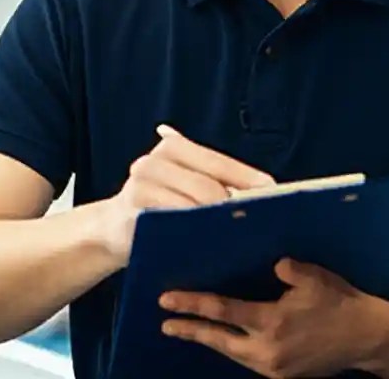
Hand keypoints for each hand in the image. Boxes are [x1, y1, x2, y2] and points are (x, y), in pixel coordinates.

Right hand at [102, 125, 273, 265]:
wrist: (113, 229)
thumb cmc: (161, 207)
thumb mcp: (185, 185)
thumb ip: (215, 181)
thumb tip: (266, 188)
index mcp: (173, 147)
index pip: (219, 162)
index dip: (248, 178)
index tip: (274, 194)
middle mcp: (155, 160)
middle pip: (209, 185)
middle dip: (235, 207)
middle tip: (258, 224)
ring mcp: (141, 183)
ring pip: (193, 204)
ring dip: (218, 222)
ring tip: (239, 235)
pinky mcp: (134, 209)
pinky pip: (174, 221)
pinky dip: (195, 232)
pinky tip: (210, 242)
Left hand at [159, 259, 388, 377]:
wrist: (369, 338)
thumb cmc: (340, 303)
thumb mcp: (314, 278)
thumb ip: (287, 270)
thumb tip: (271, 264)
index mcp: (271, 322)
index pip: (221, 312)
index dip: (191, 305)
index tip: (166, 301)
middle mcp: (267, 350)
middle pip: (218, 340)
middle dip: (190, 331)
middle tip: (165, 325)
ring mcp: (275, 367)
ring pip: (232, 354)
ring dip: (210, 341)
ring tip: (189, 331)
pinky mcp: (283, 375)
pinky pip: (248, 361)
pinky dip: (232, 349)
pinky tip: (224, 340)